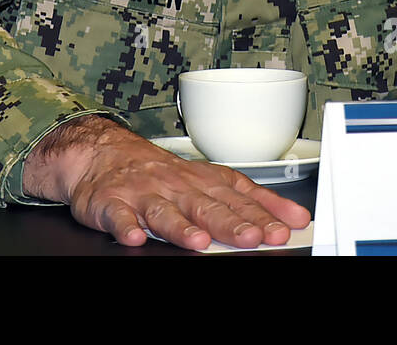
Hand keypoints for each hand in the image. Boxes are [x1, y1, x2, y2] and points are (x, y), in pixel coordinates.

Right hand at [22, 115, 311, 249]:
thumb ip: (249, 200)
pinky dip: (126, 225)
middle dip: (231, 223)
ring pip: (164, 212)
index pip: (238, 198)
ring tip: (198, 242)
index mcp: (203, 181)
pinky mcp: (112, 203)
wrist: (103, 154)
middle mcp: (177, 186)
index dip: (262, 213)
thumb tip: (294, 217)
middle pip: (206, 205)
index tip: (284, 227)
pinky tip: (135, 237)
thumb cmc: (162, 174)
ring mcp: (144, 194)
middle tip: (252, 237)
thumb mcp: (208, 180)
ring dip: (182, 226)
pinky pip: (118, 215)